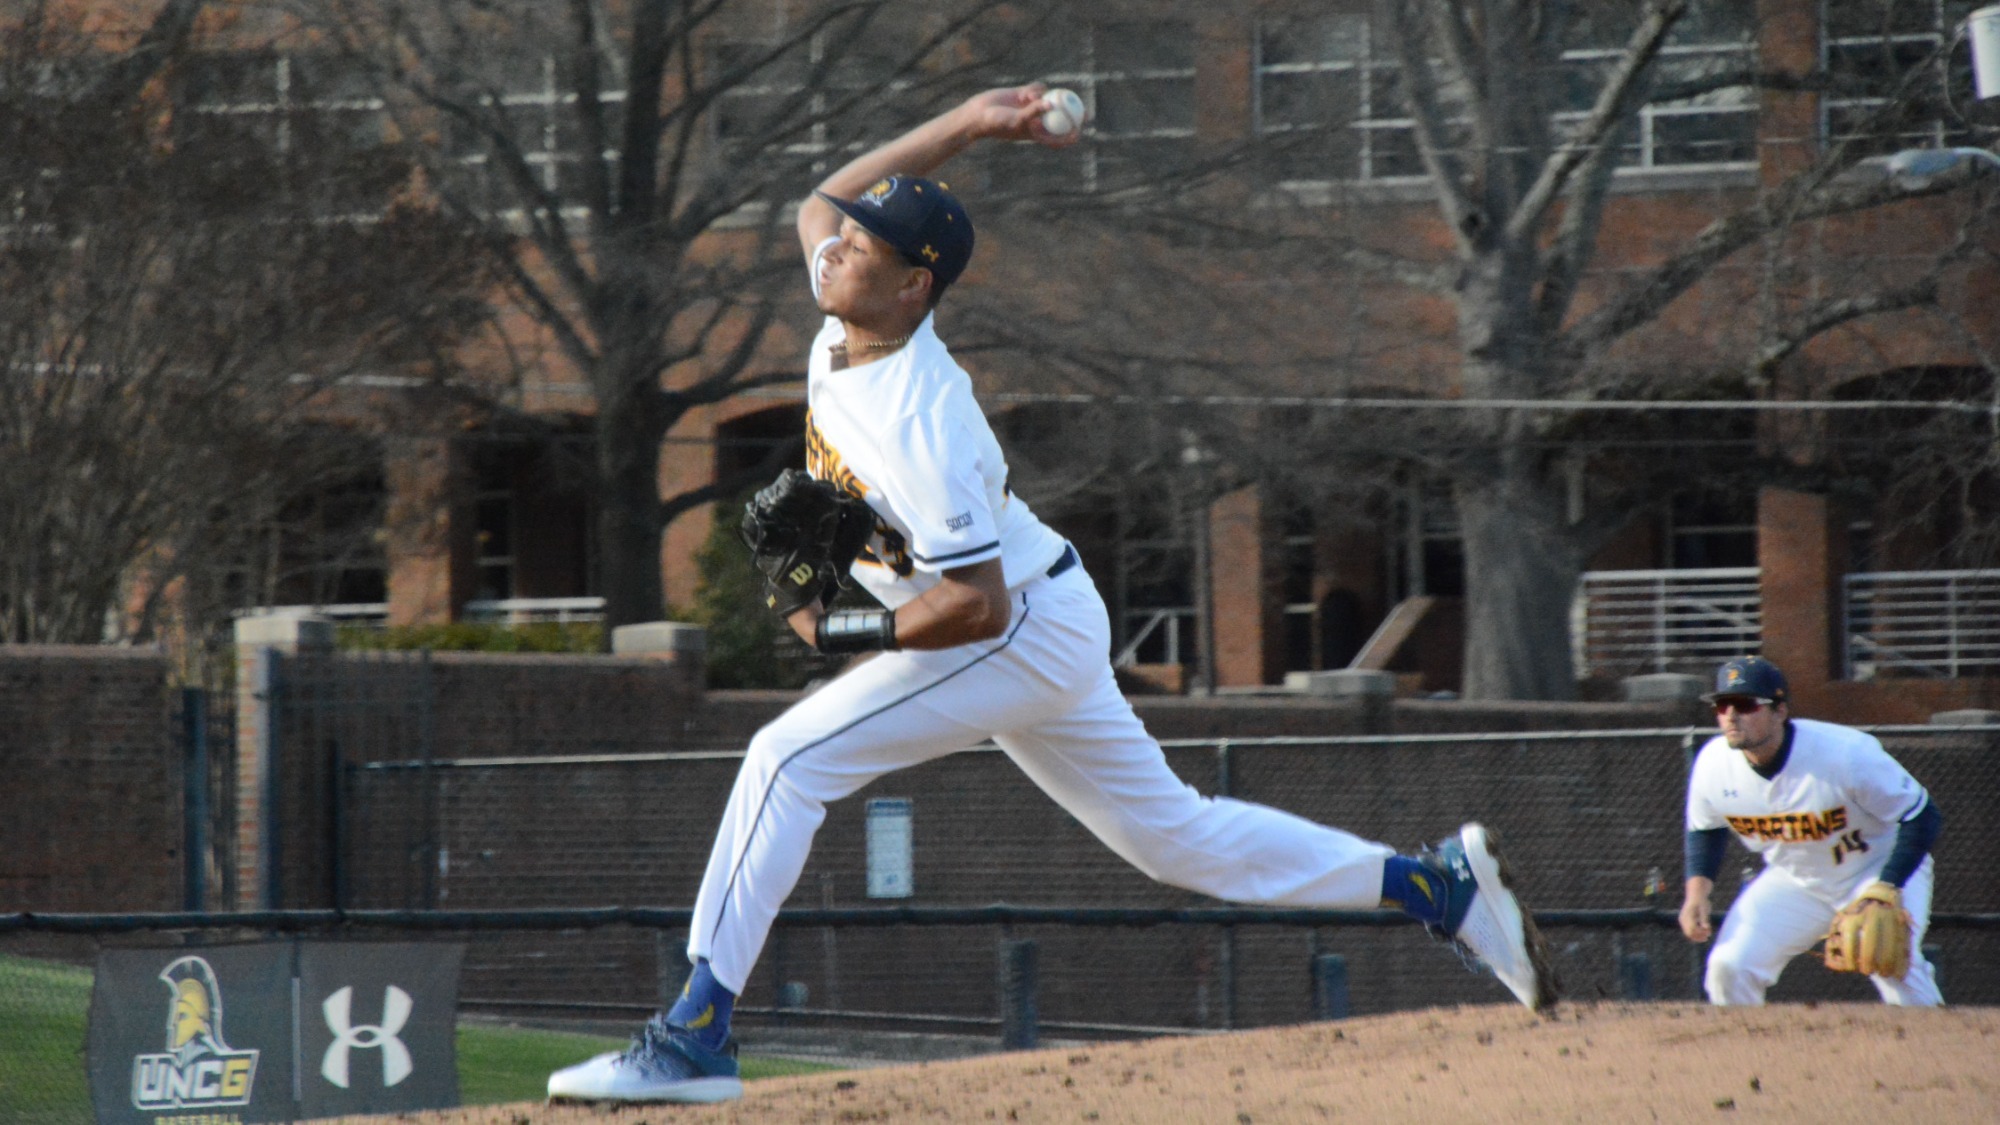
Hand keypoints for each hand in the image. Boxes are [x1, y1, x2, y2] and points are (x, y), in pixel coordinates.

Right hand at [959, 84, 1081, 148]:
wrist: (980, 113)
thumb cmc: (997, 123)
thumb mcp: (1017, 120)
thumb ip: (1033, 112)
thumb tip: (1051, 104)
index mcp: (1036, 133)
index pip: (1058, 137)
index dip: (1071, 136)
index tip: (1080, 130)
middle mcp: (1036, 119)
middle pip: (1060, 117)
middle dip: (1073, 113)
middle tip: (1085, 109)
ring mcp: (1031, 106)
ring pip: (1049, 98)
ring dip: (1044, 96)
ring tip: (1029, 97)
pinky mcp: (1024, 95)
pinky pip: (1038, 89)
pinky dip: (1035, 88)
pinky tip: (1026, 92)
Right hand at [1680, 892, 1712, 942]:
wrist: (1696, 895)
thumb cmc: (1701, 901)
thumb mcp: (1704, 910)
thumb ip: (1704, 919)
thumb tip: (1706, 928)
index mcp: (1687, 915)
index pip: (1692, 929)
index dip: (1700, 933)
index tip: (1709, 933)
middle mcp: (1683, 919)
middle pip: (1689, 933)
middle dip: (1698, 936)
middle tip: (1708, 937)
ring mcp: (1683, 920)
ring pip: (1688, 933)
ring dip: (1697, 936)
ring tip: (1707, 935)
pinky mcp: (1685, 921)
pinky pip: (1689, 930)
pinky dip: (1696, 933)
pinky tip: (1704, 932)